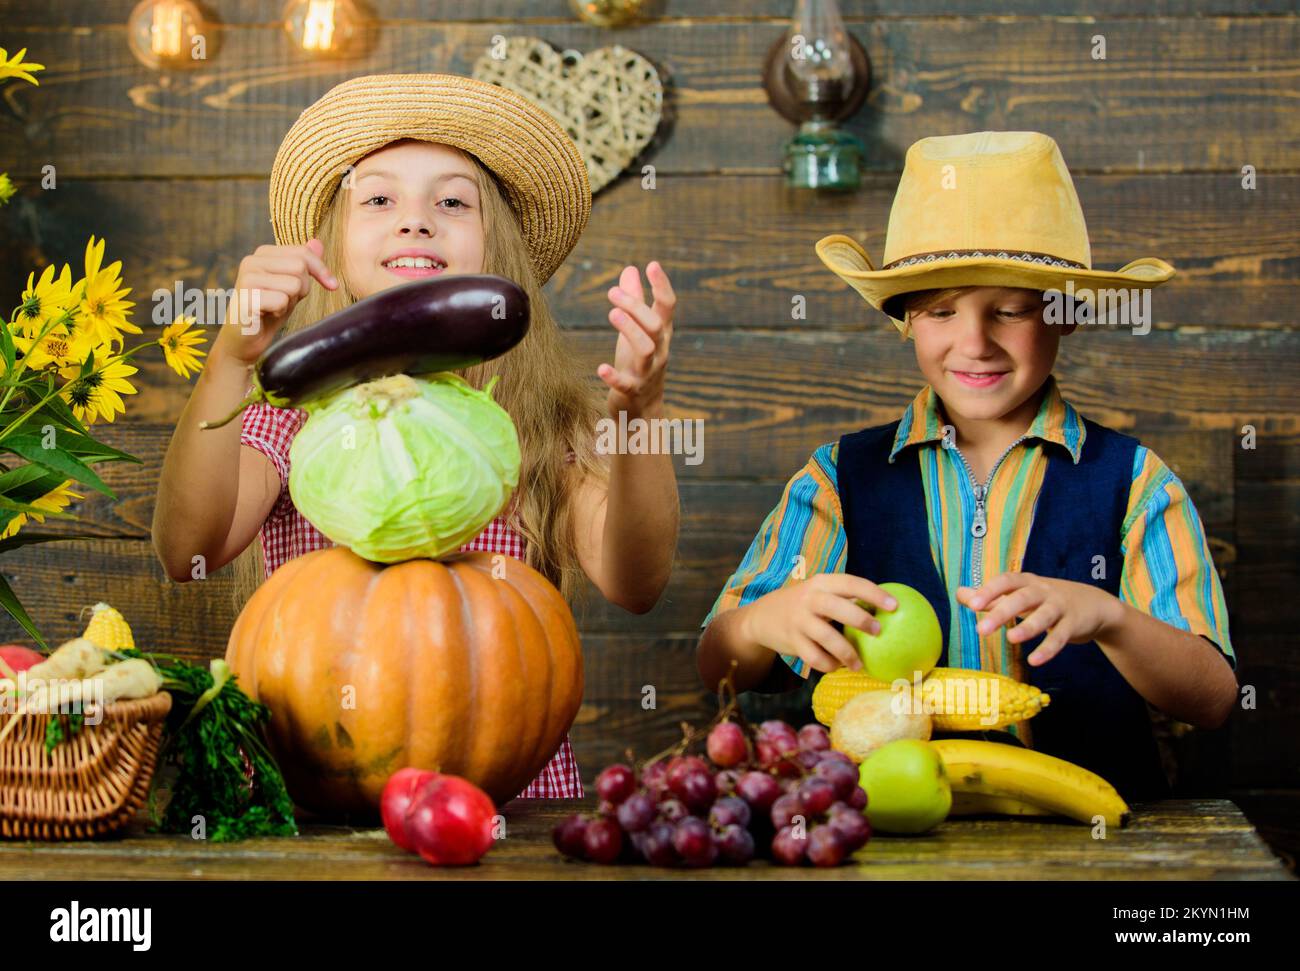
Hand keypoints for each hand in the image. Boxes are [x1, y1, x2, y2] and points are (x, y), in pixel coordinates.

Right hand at [215, 239, 337, 365]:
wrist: (244, 339)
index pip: (303, 252)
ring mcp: (247, 278)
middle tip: (286, 300)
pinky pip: (282, 300)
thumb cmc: (269, 311)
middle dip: (303, 288)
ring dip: (290, 301)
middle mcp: (252, 261)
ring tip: (274, 307)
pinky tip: (266, 314)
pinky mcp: (246, 297)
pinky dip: (280, 312)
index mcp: (262, 254)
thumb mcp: (291, 285)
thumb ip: (303, 264)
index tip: (332, 285)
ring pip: (294, 284)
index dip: (321, 270)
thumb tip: (318, 242)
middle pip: (300, 267)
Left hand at [600, 262, 673, 418]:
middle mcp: (659, 351)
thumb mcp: (637, 330)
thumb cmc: (638, 363)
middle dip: (635, 306)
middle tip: (611, 291)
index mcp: (661, 334)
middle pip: (654, 325)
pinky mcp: (632, 391)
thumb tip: (631, 269)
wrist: (642, 409)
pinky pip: (626, 384)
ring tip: (612, 313)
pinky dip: (613, 376)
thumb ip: (635, 300)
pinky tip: (600, 368)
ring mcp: (647, 372)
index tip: (652, 265)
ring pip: (646, 349)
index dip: (662, 286)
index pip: (668, 307)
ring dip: (630, 330)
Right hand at [739, 573, 899, 674]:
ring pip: (827, 638)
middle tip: (879, 632)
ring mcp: (799, 621)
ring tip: (859, 664)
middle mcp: (809, 599)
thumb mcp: (819, 592)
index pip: (850, 583)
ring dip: (847, 654)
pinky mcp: (792, 641)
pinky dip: (829, 665)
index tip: (895, 605)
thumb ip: (844, 598)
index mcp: (821, 583)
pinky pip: (814, 658)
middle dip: (861, 620)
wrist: (762, 617)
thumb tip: (885, 610)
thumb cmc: (804, 605)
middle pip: (838, 608)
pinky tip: (837, 667)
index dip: (873, 593)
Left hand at [957, 572, 1124, 665]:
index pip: (1006, 581)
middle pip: (1022, 598)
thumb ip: (991, 596)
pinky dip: (1048, 649)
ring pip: (1044, 616)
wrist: (1094, 604)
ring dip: (1028, 628)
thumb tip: (960, 593)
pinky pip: (1060, 637)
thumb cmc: (1046, 599)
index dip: (989, 591)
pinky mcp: (1073, 625)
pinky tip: (1034, 661)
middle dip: (1001, 612)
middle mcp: (1043, 591)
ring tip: (1011, 639)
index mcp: (1026, 582)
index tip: (971, 604)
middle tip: (981, 630)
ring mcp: (1060, 607)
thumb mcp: (1019, 594)